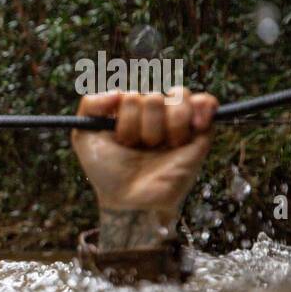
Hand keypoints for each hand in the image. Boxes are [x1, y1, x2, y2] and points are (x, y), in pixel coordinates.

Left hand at [71, 88, 217, 246]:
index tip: (119, 140)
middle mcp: (154, 114)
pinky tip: (194, 125)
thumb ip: (90, 105)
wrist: (131, 200)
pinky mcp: (200, 133)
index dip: (123, 118)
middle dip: (141, 126)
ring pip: (177, 97)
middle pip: (152, 97)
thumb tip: (118, 90)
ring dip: (165, 125)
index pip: (131, 94)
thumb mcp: (84, 137)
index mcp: (130, 112)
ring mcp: (177, 122)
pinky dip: (201, 107)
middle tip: (139, 148)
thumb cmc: (108, 172)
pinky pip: (206, 102)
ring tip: (160, 147)